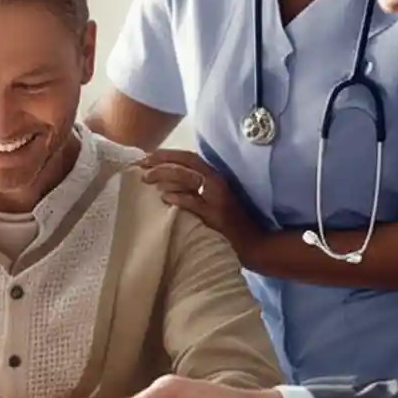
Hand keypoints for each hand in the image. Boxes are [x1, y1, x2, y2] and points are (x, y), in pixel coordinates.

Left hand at [138, 150, 263, 260]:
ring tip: (146, 178)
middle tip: (141, 164)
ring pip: (188, 178)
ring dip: (165, 175)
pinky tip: (164, 197)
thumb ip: (196, 189)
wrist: (255, 243)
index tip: (147, 156)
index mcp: (216, 177)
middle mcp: (217, 183)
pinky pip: (193, 202)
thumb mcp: (215, 200)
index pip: (189, 158)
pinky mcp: (216, 216)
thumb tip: (165, 181)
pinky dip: (177, 197)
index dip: (167, 154)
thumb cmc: (232, 223)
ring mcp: (217, 199)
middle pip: (186, 163)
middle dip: (162, 160)